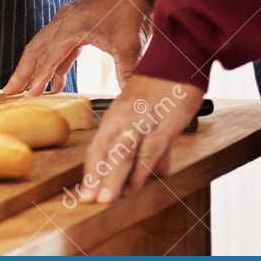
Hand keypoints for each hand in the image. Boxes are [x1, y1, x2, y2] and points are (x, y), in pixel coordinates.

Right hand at [4, 0, 150, 94]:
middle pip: (35, 50)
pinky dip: (53, 63)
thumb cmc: (131, 14)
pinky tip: (56, 82)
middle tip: (8, 92)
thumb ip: (126, 73)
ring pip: (42, 47)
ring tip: (23, 89)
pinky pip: (56, 45)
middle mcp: (63, 22)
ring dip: (32, 68)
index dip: (39, 77)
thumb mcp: (130, 46)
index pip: (50, 57)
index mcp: (72, 27)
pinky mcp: (73, 23)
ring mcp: (66, 20)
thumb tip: (129, 99)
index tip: (28, 95)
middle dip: (22, 72)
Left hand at [76, 74, 204, 201]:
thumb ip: (154, 145)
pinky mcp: (163, 124)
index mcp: (116, 116)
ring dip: (113, 178)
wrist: (177, 59)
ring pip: (122, 153)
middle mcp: (123, 119)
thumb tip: (159, 170)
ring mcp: (141, 122)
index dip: (90, 171)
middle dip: (95, 179)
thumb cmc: (163, 85)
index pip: (97, 147)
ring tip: (105, 199)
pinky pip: (148, 150)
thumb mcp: (151, 114)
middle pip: (104, 152)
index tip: (83, 193)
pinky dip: (140, 170)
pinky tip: (134, 186)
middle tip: (86, 201)